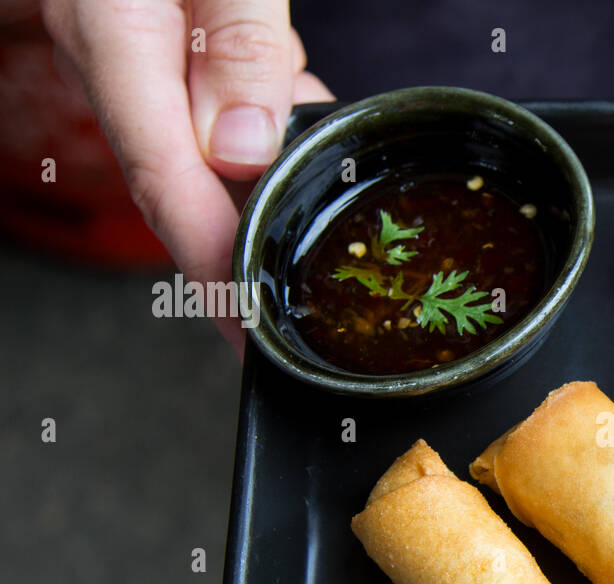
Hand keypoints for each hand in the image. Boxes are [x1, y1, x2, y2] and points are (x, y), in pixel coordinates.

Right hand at [40, 0, 332, 351]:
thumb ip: (238, 43)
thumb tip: (244, 148)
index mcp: (116, 38)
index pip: (167, 185)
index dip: (214, 270)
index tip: (250, 333)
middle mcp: (113, 61)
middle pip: (184, 189)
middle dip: (241, 257)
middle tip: (290, 325)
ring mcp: (131, 57)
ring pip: (209, 153)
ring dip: (267, 187)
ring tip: (318, 226)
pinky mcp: (156, 47)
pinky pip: (216, 109)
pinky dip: (269, 126)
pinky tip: (310, 128)